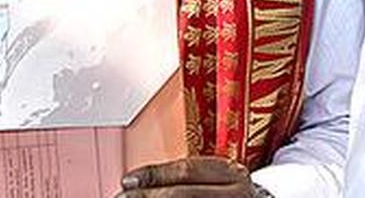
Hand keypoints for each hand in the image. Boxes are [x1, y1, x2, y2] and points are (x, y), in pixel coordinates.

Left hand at [117, 157, 255, 196]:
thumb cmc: (228, 195)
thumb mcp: (217, 178)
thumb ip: (185, 178)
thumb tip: (136, 184)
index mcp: (232, 174)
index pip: (187, 170)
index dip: (154, 175)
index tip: (127, 181)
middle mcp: (237, 195)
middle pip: (183, 195)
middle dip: (147, 197)